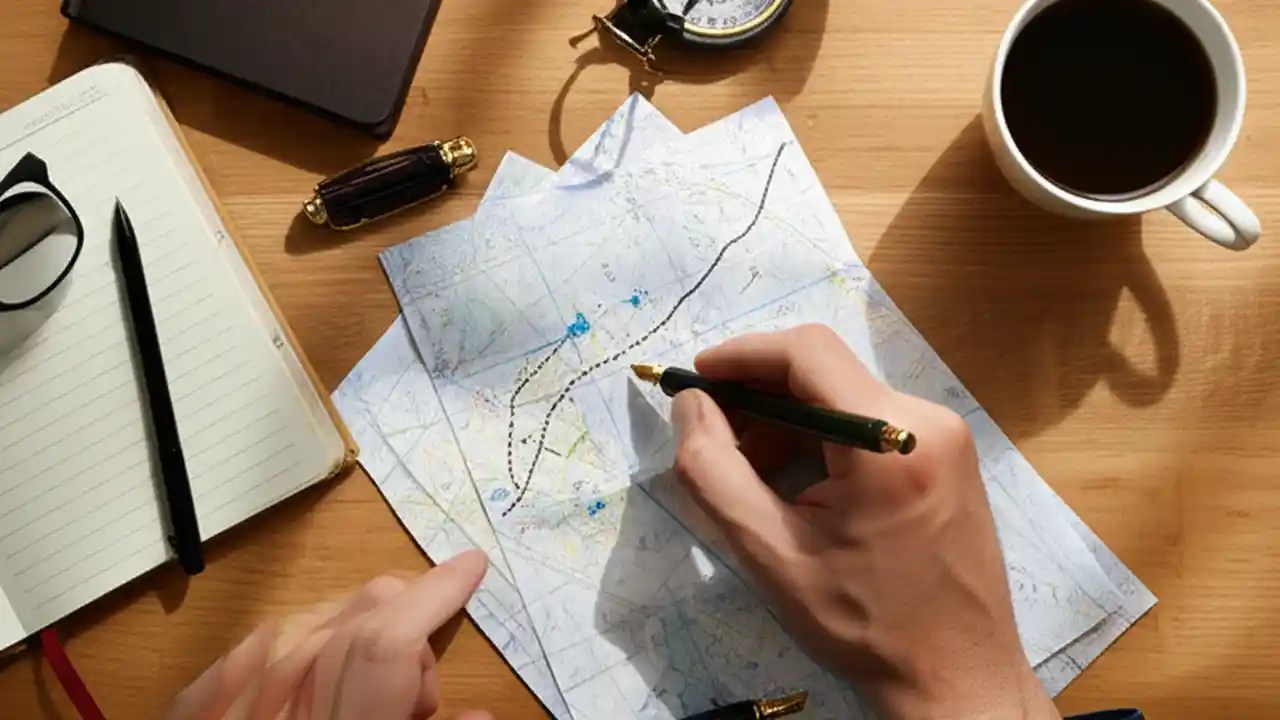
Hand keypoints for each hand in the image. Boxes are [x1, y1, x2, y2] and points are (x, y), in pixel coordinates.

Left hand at [165, 550, 491, 719]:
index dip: (435, 595)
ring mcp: (234, 713)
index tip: (471, 567)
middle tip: (423, 694)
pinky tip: (300, 659)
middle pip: (350, 624)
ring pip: (300, 628)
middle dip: (407, 620)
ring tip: (374, 689)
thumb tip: (480, 715)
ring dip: (354, 633)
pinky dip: (283, 647)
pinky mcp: (198, 719)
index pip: (387, 644)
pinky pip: (236, 659)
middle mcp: (286, 715)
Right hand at [671, 326, 1057, 719]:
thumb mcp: (771, 554)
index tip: (695, 380)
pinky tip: (799, 489)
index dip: (741, 355)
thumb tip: (691, 405)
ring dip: (788, 424)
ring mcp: (946, 438)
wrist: (957, 678)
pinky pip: (871, 424)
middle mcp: (928, 420)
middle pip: (824, 373)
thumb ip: (715, 471)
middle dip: (759, 396)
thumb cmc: (865, 625)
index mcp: (891, 438)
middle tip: (713, 439)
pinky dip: (823, 441)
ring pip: (845, 399)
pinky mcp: (949, 458)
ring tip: (752, 477)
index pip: (806, 352)